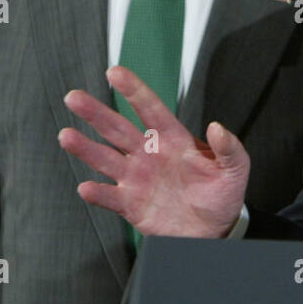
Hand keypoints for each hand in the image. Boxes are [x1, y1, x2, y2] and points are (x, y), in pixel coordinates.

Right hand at [57, 65, 249, 237]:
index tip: (115, 72)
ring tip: (66, 136)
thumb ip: (230, 147)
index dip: (134, 91)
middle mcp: (150, 154)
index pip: (151, 110)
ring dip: (86, 148)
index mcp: (174, 140)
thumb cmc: (223, 194)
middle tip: (74, 97)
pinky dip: (98, 194)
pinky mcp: (132, 205)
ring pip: (106, 159)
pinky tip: (86, 187)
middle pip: (118, 129)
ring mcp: (138, 179)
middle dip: (97, 113)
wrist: (214, 231)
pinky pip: (110, 197)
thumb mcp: (236, 169)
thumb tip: (217, 127)